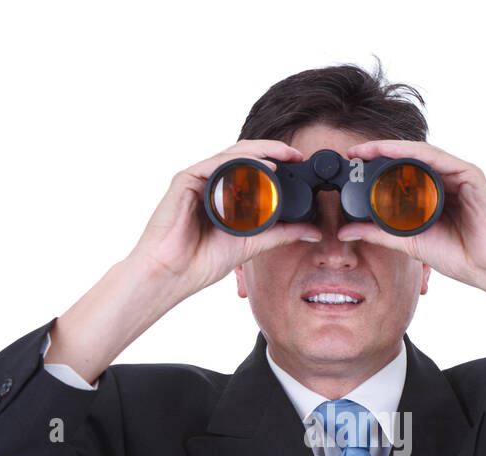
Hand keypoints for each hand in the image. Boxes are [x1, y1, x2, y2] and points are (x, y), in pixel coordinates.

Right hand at [125, 140, 323, 301]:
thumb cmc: (201, 261)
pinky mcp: (185, 180)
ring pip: (231, 155)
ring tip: (282, 155)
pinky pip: (213, 164)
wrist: (172, 274)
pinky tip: (255, 166)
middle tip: (295, 154)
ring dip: (259, 152)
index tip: (299, 163)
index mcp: (225, 194)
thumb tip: (313, 232)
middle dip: (272, 150)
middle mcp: (212, 182)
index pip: (253, 168)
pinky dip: (235, 163)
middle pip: (244, 156)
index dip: (276, 161)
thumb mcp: (251, 245)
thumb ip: (281, 235)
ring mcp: (198, 179)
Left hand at [336, 140, 485, 292]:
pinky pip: (439, 158)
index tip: (351, 164)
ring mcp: (458, 175)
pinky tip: (396, 153)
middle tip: (354, 153)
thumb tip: (346, 231)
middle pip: (409, 159)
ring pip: (421, 154)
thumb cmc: (461, 256)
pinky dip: (416, 154)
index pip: (402, 172)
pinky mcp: (470, 174)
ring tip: (368, 150)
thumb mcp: (410, 242)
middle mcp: (446, 180)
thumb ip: (379, 234)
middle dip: (380, 153)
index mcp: (434, 194)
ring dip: (393, 149)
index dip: (376, 165)